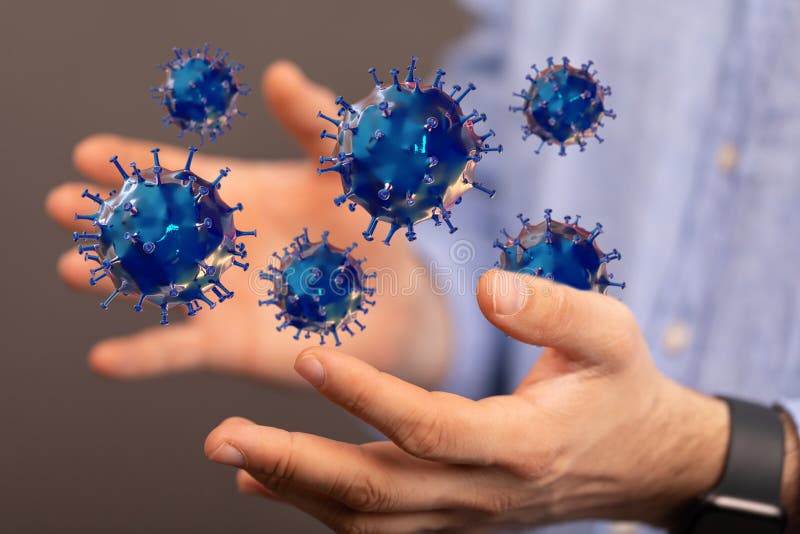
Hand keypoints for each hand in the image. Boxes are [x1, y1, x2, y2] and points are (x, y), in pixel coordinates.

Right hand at [45, 61, 448, 386]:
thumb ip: (312, 123)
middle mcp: (216, 243)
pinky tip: (104, 358)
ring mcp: (217, 294)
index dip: (134, 162)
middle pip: (150, 227)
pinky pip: (179, 350)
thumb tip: (280, 74)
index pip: (176, 174)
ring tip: (72, 268)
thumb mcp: (344, 168)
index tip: (88, 154)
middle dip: (107, 217)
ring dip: (111, 278)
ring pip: (152, 285)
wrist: (397, 297)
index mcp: (236, 196)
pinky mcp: (228, 344)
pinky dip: (142, 356)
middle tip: (62, 205)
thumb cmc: (368, 226)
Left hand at [205, 269, 732, 532]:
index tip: (308, 358)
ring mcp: (463, 517)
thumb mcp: (610, 334)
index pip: (428, 429)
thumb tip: (487, 287)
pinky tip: (265, 483)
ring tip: (233, 455)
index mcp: (520, 443)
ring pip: (366, 519)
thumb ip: (552, 309)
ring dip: (294, 489)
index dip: (364, 397)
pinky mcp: (450, 520)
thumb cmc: (620, 388)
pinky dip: (315, 507)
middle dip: (294, 464)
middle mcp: (482, 493)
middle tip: (223, 435)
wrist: (641, 461)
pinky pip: (375, 527)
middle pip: (375, 490)